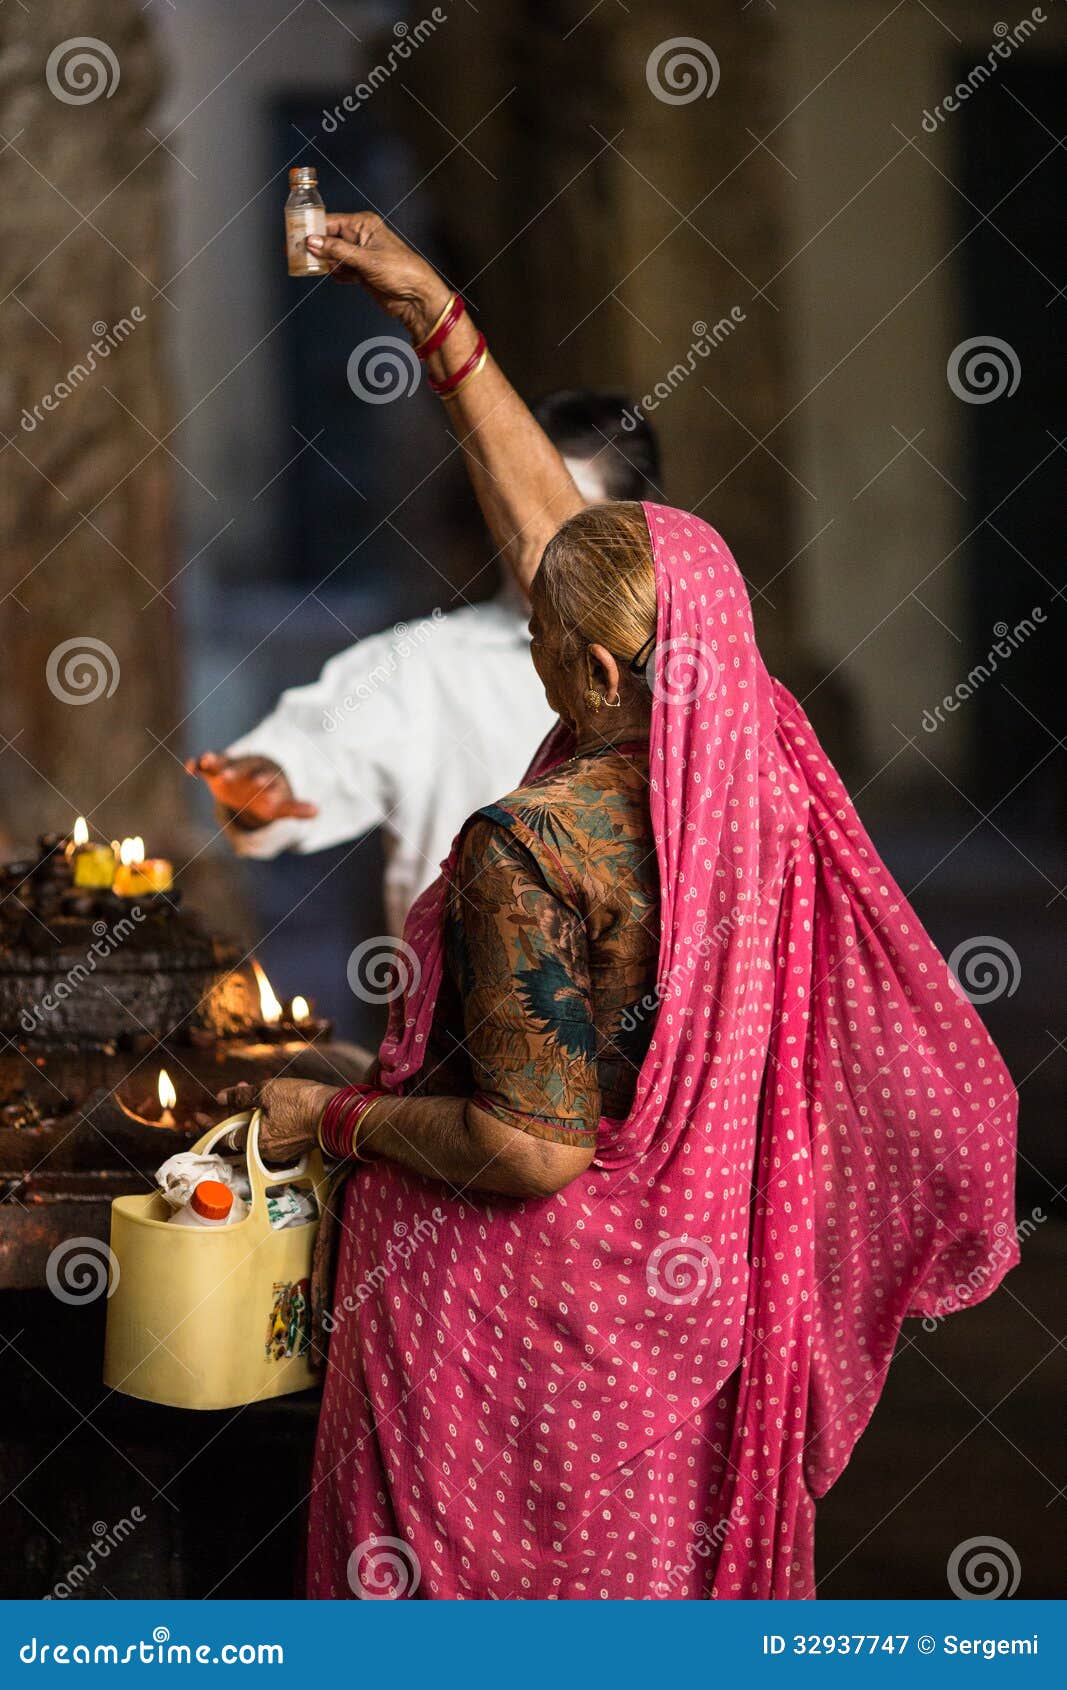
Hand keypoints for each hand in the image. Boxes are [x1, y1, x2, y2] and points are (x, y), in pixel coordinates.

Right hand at [186, 752, 317, 828]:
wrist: (255, 780)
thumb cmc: (270, 795)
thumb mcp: (282, 804)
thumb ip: (296, 808)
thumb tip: (318, 812)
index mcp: (266, 777)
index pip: (267, 778)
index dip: (264, 782)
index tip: (262, 785)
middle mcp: (248, 770)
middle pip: (242, 768)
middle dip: (235, 772)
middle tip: (227, 778)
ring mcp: (231, 768)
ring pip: (223, 762)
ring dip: (215, 761)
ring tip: (206, 760)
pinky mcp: (216, 771)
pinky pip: (206, 766)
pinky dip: (198, 765)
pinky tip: (189, 768)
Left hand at [216, 1077, 338, 1164]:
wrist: (336, 1112)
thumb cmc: (302, 1102)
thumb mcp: (267, 1091)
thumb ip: (241, 1096)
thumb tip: (220, 1097)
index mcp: (256, 1142)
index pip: (224, 1135)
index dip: (209, 1123)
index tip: (196, 1116)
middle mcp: (267, 1152)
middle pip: (242, 1132)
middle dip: (235, 1110)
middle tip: (234, 1092)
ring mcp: (283, 1150)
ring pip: (258, 1131)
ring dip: (252, 1112)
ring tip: (253, 1089)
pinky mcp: (296, 1145)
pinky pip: (273, 1132)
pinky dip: (267, 1118)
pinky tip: (272, 1100)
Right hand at [306, 213, 450, 339]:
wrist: (417, 298)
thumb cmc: (400, 271)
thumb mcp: (366, 260)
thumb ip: (337, 251)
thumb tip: (312, 242)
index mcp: (363, 225)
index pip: (330, 222)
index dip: (311, 229)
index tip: (294, 236)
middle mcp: (361, 237)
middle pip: (328, 238)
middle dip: (314, 247)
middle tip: (295, 254)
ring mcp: (361, 255)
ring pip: (333, 256)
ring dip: (324, 263)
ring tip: (312, 268)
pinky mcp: (362, 272)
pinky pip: (341, 270)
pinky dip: (337, 274)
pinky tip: (338, 277)